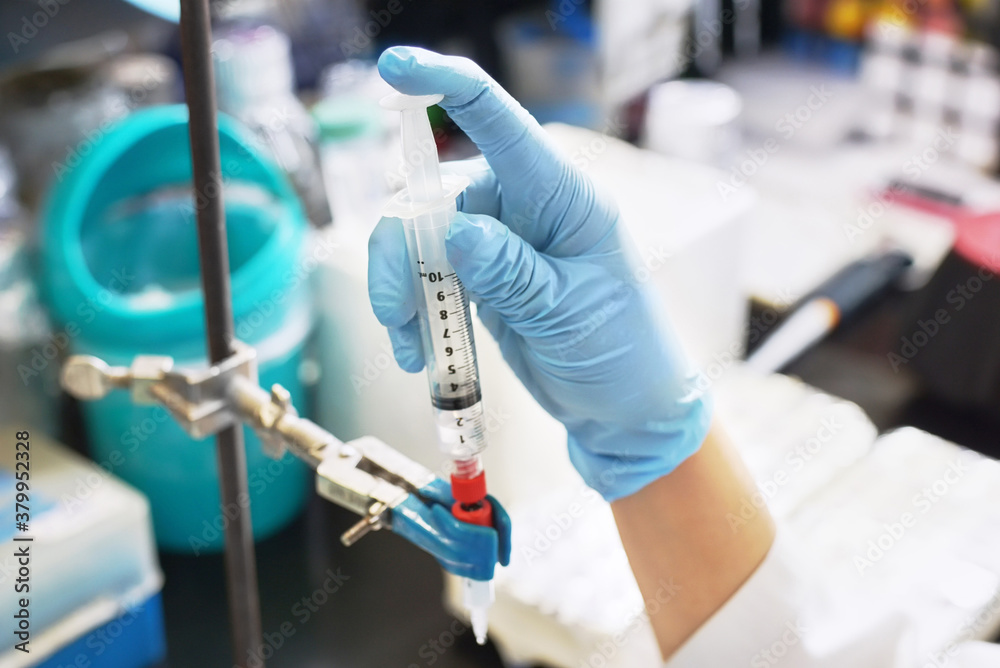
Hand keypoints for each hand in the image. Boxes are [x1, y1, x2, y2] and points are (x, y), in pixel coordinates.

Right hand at [368, 47, 710, 501]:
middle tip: (394, 313)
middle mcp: (527, 210)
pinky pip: (430, 277)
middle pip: (436, 197)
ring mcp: (502, 245)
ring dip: (402, 288)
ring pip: (422, 240)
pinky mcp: (485, 280)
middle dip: (401, 250)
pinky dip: (414, 311)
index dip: (450, 86)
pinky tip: (420, 353)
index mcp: (564, 199)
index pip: (503, 125)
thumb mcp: (570, 314)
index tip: (395, 67)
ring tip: (410, 345)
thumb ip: (511, 273)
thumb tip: (454, 231)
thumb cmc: (622, 354)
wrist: (625, 412)